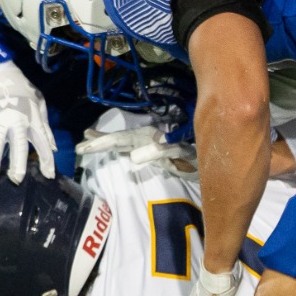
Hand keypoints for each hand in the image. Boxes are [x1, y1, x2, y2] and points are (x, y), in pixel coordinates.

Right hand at [0, 59, 55, 184]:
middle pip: (19, 146)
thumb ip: (45, 127)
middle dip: (18, 164)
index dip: (46, 159)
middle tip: (17, 180)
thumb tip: (53, 147)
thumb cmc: (20, 89)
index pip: (43, 142)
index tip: (48, 175)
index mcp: (33, 118)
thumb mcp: (38, 104)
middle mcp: (17, 120)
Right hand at [76, 125, 194, 171]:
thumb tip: (133, 157)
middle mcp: (149, 139)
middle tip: (79, 146)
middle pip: (120, 139)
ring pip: (124, 142)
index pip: (122, 138)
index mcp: (151, 137)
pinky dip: (120, 147)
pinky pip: (134, 149)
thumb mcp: (181, 152)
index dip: (103, 141)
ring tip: (87, 142)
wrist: (216, 159)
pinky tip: (113, 148)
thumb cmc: (199, 155)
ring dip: (106, 142)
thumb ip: (161, 151)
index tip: (85, 143)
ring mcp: (152, 145)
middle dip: (100, 142)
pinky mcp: (157, 153)